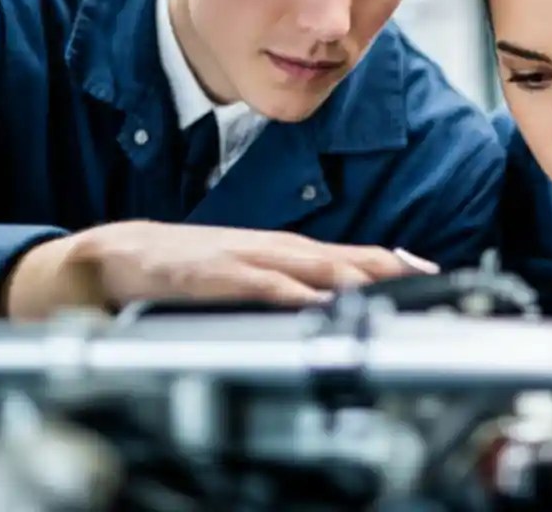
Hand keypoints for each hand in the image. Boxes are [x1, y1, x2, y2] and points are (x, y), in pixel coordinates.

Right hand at [3, 221, 436, 319]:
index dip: (390, 261)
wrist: (121, 256)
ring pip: (308, 263)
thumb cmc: (187, 267)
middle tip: (426, 274)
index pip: (348, 254)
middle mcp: (271, 248)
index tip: (430, 271)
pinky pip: (258, 283)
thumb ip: (287, 285)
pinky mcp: (214, 274)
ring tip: (386, 281)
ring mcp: (244, 258)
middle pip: (341, 254)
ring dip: (350, 271)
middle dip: (385, 264)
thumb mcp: (247, 274)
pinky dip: (288, 290)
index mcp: (282, 251)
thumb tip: (333, 303)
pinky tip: (311, 299)